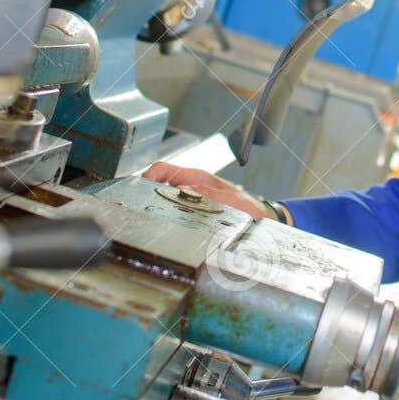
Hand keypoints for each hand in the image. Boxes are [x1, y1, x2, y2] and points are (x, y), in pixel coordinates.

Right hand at [141, 162, 273, 220]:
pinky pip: (171, 217)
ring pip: (162, 203)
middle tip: (138, 208)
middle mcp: (189, 189)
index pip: (165, 169)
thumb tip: (188, 190)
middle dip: (146, 195)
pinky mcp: (189, 217)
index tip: (139, 187)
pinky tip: (161, 230)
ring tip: (147, 220)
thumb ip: (212, 195)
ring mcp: (188, 203)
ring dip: (154, 209)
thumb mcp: (232, 200)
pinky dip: (164, 221)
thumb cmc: (248, 208)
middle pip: (158, 187)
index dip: (149, 175)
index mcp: (197, 178)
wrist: (259, 222)